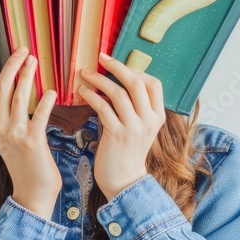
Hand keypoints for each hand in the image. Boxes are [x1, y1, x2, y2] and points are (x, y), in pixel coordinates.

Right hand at [0, 46, 60, 218]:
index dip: (6, 70)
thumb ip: (13, 118)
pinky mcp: (31, 142)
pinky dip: (44, 101)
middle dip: (12, 66)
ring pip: (18, 97)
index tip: (17, 55)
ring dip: (27, 76)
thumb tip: (22, 93)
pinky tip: (52, 91)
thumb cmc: (27, 164)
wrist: (32, 194)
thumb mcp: (12, 139)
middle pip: (2, 88)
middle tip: (24, 49)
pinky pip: (38, 115)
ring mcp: (14, 134)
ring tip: (34, 61)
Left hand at [78, 52, 165, 200]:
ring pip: (118, 93)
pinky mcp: (117, 134)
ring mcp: (134, 127)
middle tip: (100, 57)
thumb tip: (118, 82)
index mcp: (157, 116)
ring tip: (84, 74)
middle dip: (116, 66)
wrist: (124, 181)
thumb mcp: (139, 128)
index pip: (153, 83)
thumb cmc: (127, 152)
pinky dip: (91, 96)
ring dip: (98, 79)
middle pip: (136, 82)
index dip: (135, 70)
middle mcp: (149, 120)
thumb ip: (135, 108)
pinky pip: (103, 107)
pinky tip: (82, 91)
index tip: (117, 65)